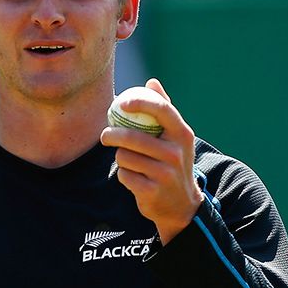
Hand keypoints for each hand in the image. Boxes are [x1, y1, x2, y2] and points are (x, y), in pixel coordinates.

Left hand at [100, 77, 203, 243]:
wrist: (182, 205)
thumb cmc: (173, 163)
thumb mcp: (175, 138)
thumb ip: (164, 110)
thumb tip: (151, 82)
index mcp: (182, 135)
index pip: (161, 110)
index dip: (139, 102)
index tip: (120, 103)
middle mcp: (176, 154)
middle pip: (133, 137)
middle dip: (112, 135)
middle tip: (105, 136)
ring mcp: (165, 174)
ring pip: (126, 158)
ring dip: (121, 158)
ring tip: (128, 161)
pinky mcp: (153, 192)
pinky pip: (125, 176)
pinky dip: (124, 176)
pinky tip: (134, 178)